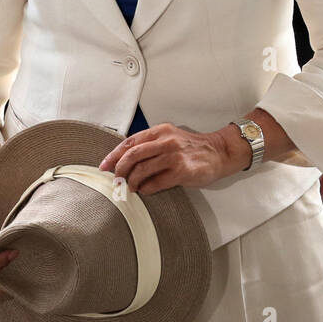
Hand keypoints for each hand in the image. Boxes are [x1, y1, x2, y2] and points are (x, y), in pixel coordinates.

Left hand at [100, 122, 241, 194]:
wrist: (218, 152)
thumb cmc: (191, 148)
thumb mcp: (169, 138)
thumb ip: (150, 146)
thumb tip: (125, 161)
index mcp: (160, 131)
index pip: (129, 142)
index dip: (113, 155)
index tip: (104, 166)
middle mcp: (166, 141)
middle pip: (132, 155)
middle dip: (120, 170)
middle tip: (117, 179)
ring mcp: (174, 156)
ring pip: (142, 170)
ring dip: (133, 181)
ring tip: (132, 187)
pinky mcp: (182, 171)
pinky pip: (156, 182)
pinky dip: (147, 188)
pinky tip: (145, 190)